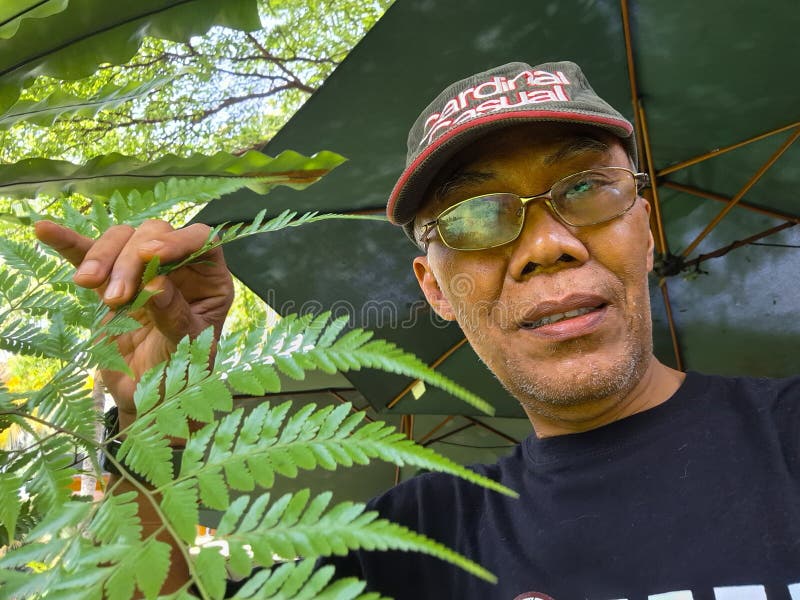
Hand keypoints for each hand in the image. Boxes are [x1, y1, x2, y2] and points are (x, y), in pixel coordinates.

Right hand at [35, 219, 234, 430]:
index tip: (152, 254)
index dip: (179, 240)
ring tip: (88, 286)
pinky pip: (89, 255)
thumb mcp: (187, 349)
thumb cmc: (180, 374)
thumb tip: (155, 282)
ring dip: (103, 256)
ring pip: (123, 239)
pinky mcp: (109, 282)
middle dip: (131, 260)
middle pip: (155, 235)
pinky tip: (45, 230)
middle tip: (116, 298)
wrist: (148, 398)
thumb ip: (175, 316)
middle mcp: (179, 268)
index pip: (202, 241)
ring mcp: (142, 271)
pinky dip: (69, 243)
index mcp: (208, 281)